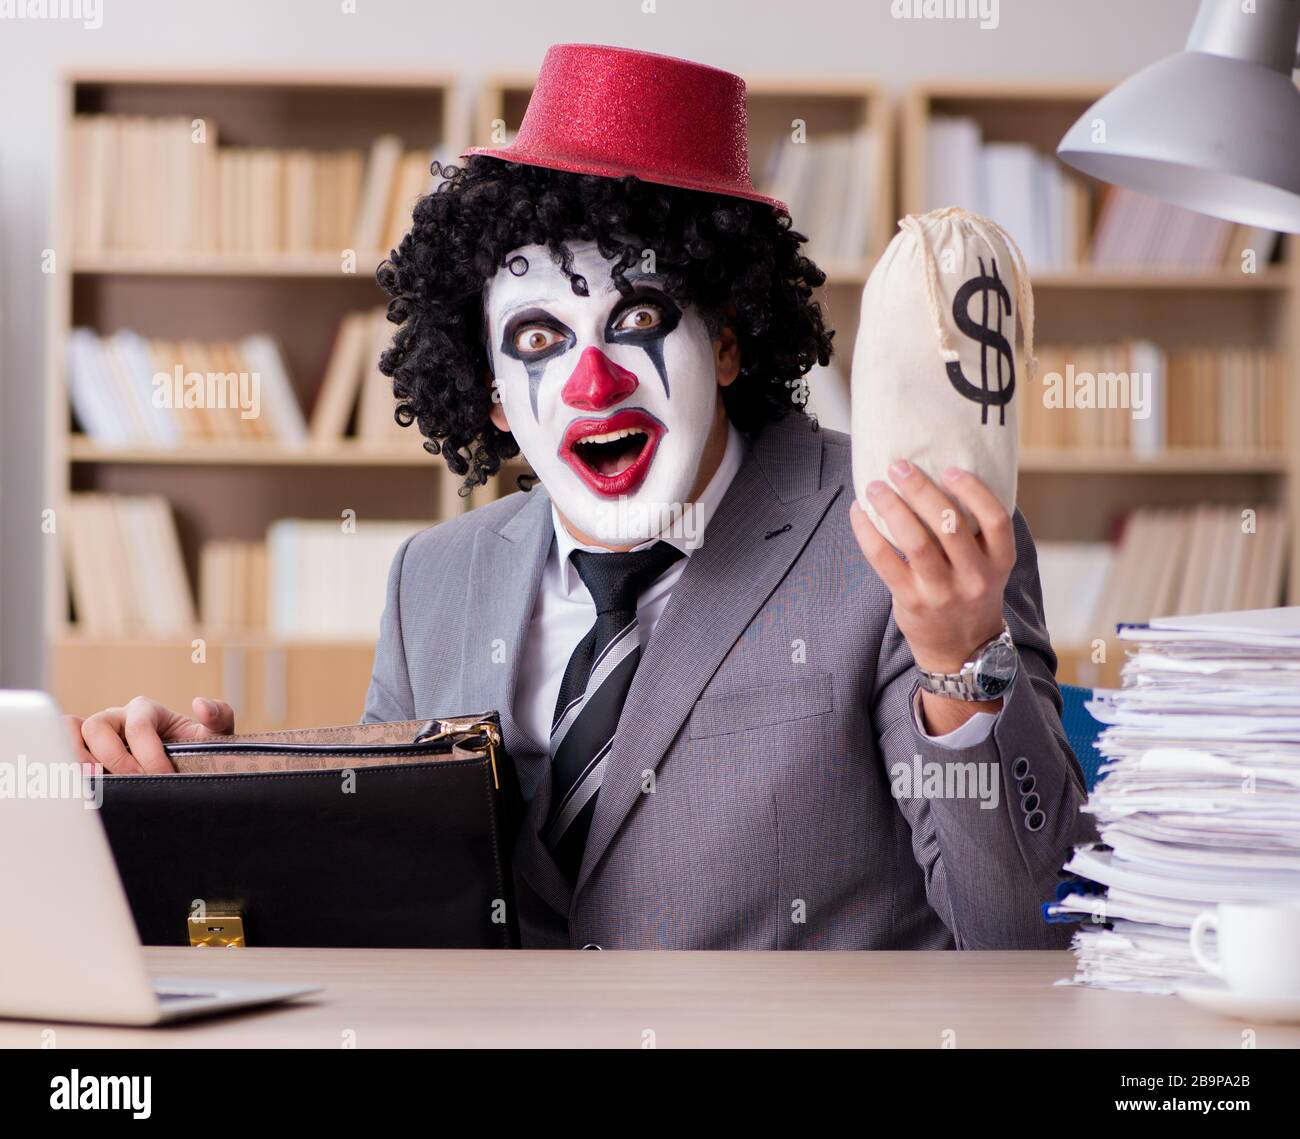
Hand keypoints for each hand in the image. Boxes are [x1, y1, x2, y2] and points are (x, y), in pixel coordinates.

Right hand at [66, 696, 234, 774]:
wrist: (187, 767)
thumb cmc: (198, 750)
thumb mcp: (214, 735)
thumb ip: (218, 716)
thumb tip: (200, 703)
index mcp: (147, 711)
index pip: (138, 726)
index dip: (149, 753)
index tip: (163, 776)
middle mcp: (118, 717)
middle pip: (99, 726)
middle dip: (116, 757)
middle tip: (135, 781)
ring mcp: (98, 733)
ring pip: (73, 730)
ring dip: (80, 756)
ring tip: (97, 780)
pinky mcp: (84, 749)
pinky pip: (62, 739)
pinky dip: (63, 755)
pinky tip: (80, 779)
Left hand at [850, 461, 1015, 721]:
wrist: (961, 650)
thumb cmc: (969, 594)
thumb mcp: (987, 566)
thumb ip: (973, 532)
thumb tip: (935, 478)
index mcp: (999, 561)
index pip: (995, 519)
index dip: (973, 490)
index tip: (950, 469)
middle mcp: (974, 576)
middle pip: (949, 524)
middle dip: (920, 489)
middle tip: (899, 466)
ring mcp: (942, 591)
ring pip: (915, 541)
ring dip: (892, 508)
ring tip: (876, 487)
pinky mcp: (911, 600)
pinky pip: (885, 560)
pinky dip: (868, 533)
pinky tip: (859, 513)